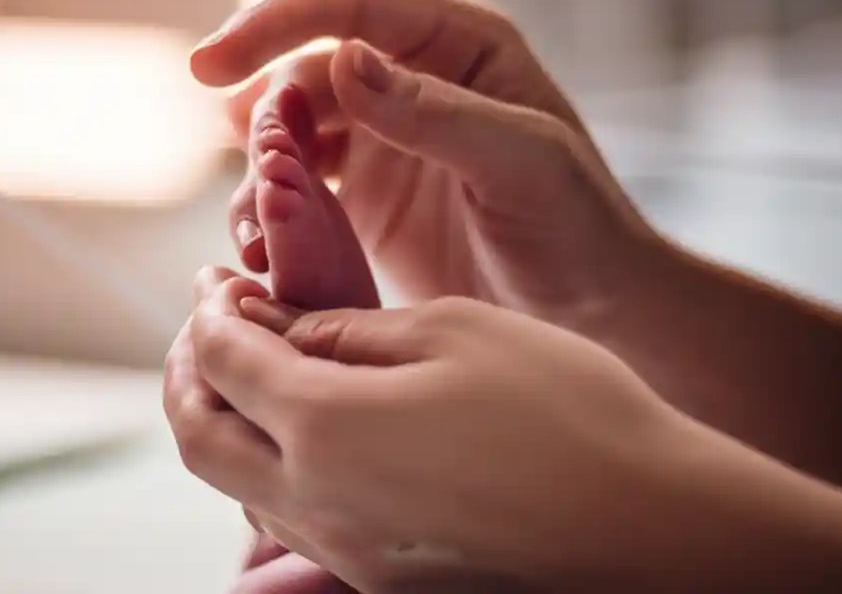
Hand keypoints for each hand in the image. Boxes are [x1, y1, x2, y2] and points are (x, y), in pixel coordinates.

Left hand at [166, 276, 841, 592]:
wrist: (655, 529)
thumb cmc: (569, 412)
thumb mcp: (455, 332)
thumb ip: (349, 330)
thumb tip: (280, 326)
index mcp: (326, 427)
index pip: (221, 358)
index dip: (209, 310)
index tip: (218, 279)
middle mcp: (317, 503)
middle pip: (197, 436)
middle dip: (187, 371)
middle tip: (208, 324)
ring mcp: (347, 552)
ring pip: (235, 486)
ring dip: (222, 420)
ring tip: (250, 369)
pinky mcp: (381, 581)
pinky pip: (291, 518)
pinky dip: (271, 464)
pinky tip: (312, 428)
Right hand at [202, 0, 661, 331]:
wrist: (593, 317)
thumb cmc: (580, 232)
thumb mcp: (522, 164)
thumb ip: (436, 113)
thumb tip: (344, 60)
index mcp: (459, 46)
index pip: (347, 5)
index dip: (272, 24)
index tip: (209, 66)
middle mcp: (413, 82)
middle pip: (304, 72)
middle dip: (264, 121)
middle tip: (261, 185)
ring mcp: (386, 140)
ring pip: (289, 133)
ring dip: (259, 175)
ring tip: (257, 235)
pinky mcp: (366, 200)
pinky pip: (296, 189)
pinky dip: (270, 215)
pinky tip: (266, 254)